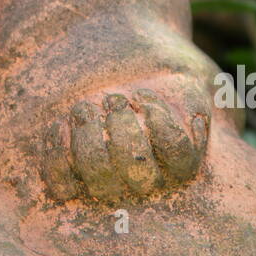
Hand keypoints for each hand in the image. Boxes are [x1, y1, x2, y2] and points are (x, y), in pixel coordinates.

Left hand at [41, 80, 210, 205]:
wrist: (111, 72)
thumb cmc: (153, 79)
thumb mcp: (184, 83)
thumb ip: (196, 104)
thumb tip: (196, 122)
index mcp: (178, 160)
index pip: (177, 154)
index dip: (159, 123)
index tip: (143, 95)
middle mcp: (144, 180)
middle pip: (137, 170)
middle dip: (123, 130)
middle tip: (113, 99)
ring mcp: (106, 184)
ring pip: (99, 173)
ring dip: (90, 133)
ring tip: (87, 106)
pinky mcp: (70, 181)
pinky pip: (62, 181)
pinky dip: (59, 147)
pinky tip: (63, 124)